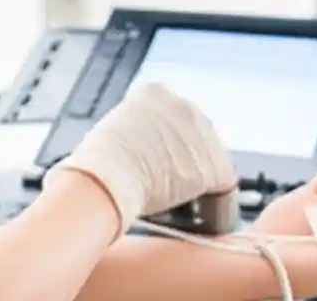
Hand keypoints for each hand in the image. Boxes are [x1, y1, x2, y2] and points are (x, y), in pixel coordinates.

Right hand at [50, 84, 236, 232]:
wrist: (104, 179)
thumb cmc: (92, 166)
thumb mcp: (105, 137)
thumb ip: (125, 140)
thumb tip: (113, 161)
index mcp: (154, 92)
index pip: (171, 122)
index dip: (163, 149)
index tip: (153, 168)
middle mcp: (184, 106)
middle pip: (195, 140)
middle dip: (184, 165)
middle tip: (168, 193)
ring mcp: (203, 135)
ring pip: (209, 165)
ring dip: (197, 188)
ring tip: (180, 211)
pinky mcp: (216, 166)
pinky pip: (223, 191)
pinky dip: (214, 210)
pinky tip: (200, 222)